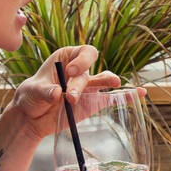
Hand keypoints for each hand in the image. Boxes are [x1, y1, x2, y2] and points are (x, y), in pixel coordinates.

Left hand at [3, 45, 123, 142]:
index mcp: (66, 58)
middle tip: (69, 97)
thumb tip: (56, 93)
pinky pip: (112, 99)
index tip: (71, 72)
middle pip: (91, 71)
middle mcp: (80, 70)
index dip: (82, 60)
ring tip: (113, 84)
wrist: (31, 118)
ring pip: (104, 81)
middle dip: (81, 84)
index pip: (83, 52)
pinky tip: (140, 93)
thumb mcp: (32, 91)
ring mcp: (89, 87)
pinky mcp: (93, 103)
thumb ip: (44, 91)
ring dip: (107, 82)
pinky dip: (126, 96)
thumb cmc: (30, 97)